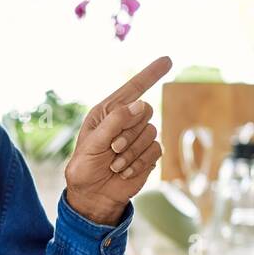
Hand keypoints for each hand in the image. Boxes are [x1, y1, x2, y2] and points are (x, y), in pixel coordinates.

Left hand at [64, 55, 172, 224]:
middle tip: (113, 148)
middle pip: (144, 111)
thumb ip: (115, 121)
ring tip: (114, 164)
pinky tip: (124, 172)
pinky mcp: (148, 155)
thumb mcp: (93, 143)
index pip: (133, 88)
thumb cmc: (85, 167)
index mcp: (108, 112)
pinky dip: (139, 163)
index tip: (168, 59)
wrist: (93, 195)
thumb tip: (141, 104)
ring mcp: (138, 138)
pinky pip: (155, 150)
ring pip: (151, 132)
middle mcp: (125, 121)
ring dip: (132, 152)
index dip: (151, 73)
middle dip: (129, 132)